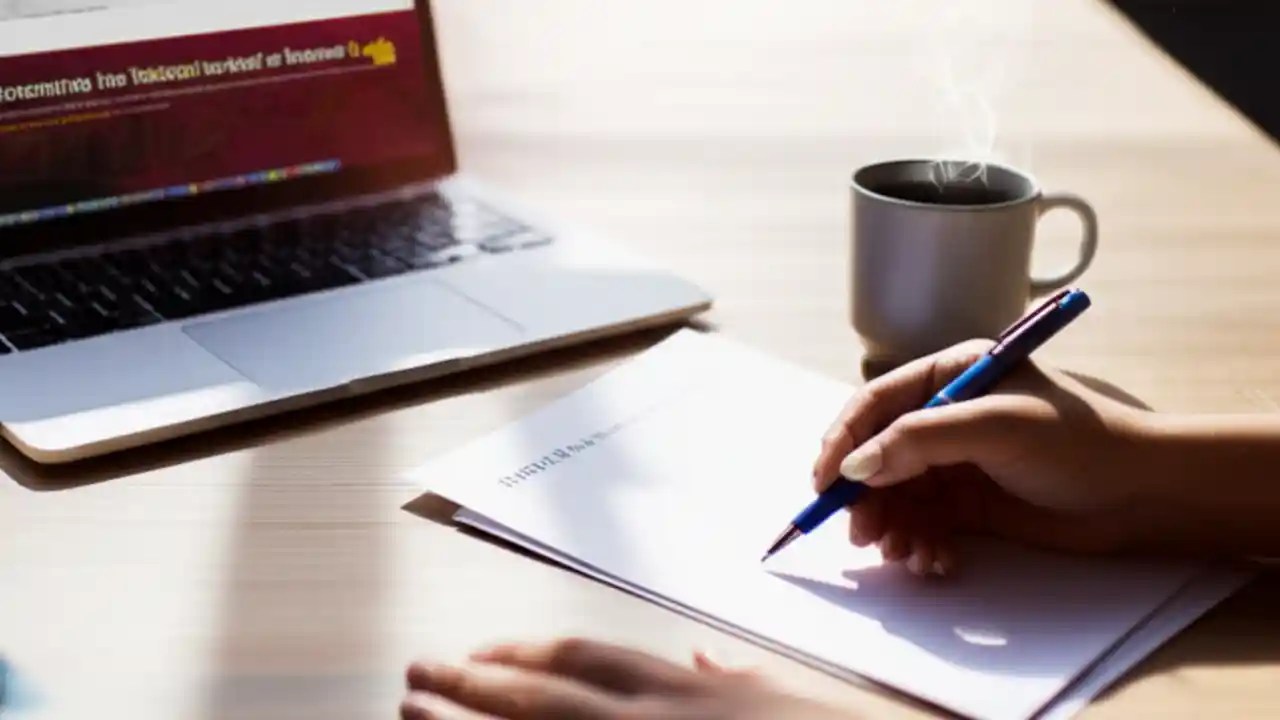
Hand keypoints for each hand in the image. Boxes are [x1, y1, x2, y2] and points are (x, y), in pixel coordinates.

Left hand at [401, 638, 855, 719]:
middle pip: (539, 699)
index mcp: (686, 691)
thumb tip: (702, 659)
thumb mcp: (798, 696)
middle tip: (414, 676)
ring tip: (411, 715)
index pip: (583, 660)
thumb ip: (740, 679)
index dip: (521, 654)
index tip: (478, 654)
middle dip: (467, 687)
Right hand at [812, 340, 1155, 575]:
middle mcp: (946, 415)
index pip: (876, 404)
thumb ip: (918, 441)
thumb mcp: (994, 427)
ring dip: (893, 526)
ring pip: (896, 495)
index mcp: (950, 374)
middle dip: (865, 496)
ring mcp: (956, 461)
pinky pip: (923, 523)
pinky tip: (936, 561)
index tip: (822, 483)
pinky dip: (920, 544)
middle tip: (864, 534)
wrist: (1143, 493)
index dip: (842, 442)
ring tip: (906, 553)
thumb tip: (851, 469)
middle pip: (877, 455)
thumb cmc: (1077, 441)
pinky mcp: (969, 503)